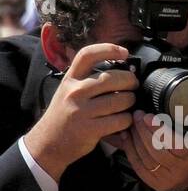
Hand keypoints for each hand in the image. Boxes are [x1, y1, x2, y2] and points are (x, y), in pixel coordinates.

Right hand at [22, 43, 137, 182]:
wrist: (50, 141)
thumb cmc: (66, 114)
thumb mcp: (70, 90)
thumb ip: (89, 80)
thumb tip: (121, 69)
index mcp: (70, 79)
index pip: (88, 55)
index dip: (108, 49)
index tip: (124, 52)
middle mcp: (75, 91)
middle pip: (113, 78)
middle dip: (130, 81)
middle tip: (133, 86)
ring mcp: (81, 110)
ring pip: (121, 100)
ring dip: (131, 102)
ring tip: (128, 105)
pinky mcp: (90, 129)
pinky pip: (121, 120)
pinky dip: (127, 121)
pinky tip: (123, 122)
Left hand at [108, 110, 187, 190]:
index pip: (174, 142)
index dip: (158, 129)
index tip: (148, 116)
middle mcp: (183, 169)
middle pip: (155, 148)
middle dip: (142, 130)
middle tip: (137, 115)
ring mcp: (169, 179)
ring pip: (145, 156)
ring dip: (134, 138)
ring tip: (132, 124)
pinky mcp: (158, 184)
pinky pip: (139, 166)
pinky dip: (130, 150)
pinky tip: (128, 138)